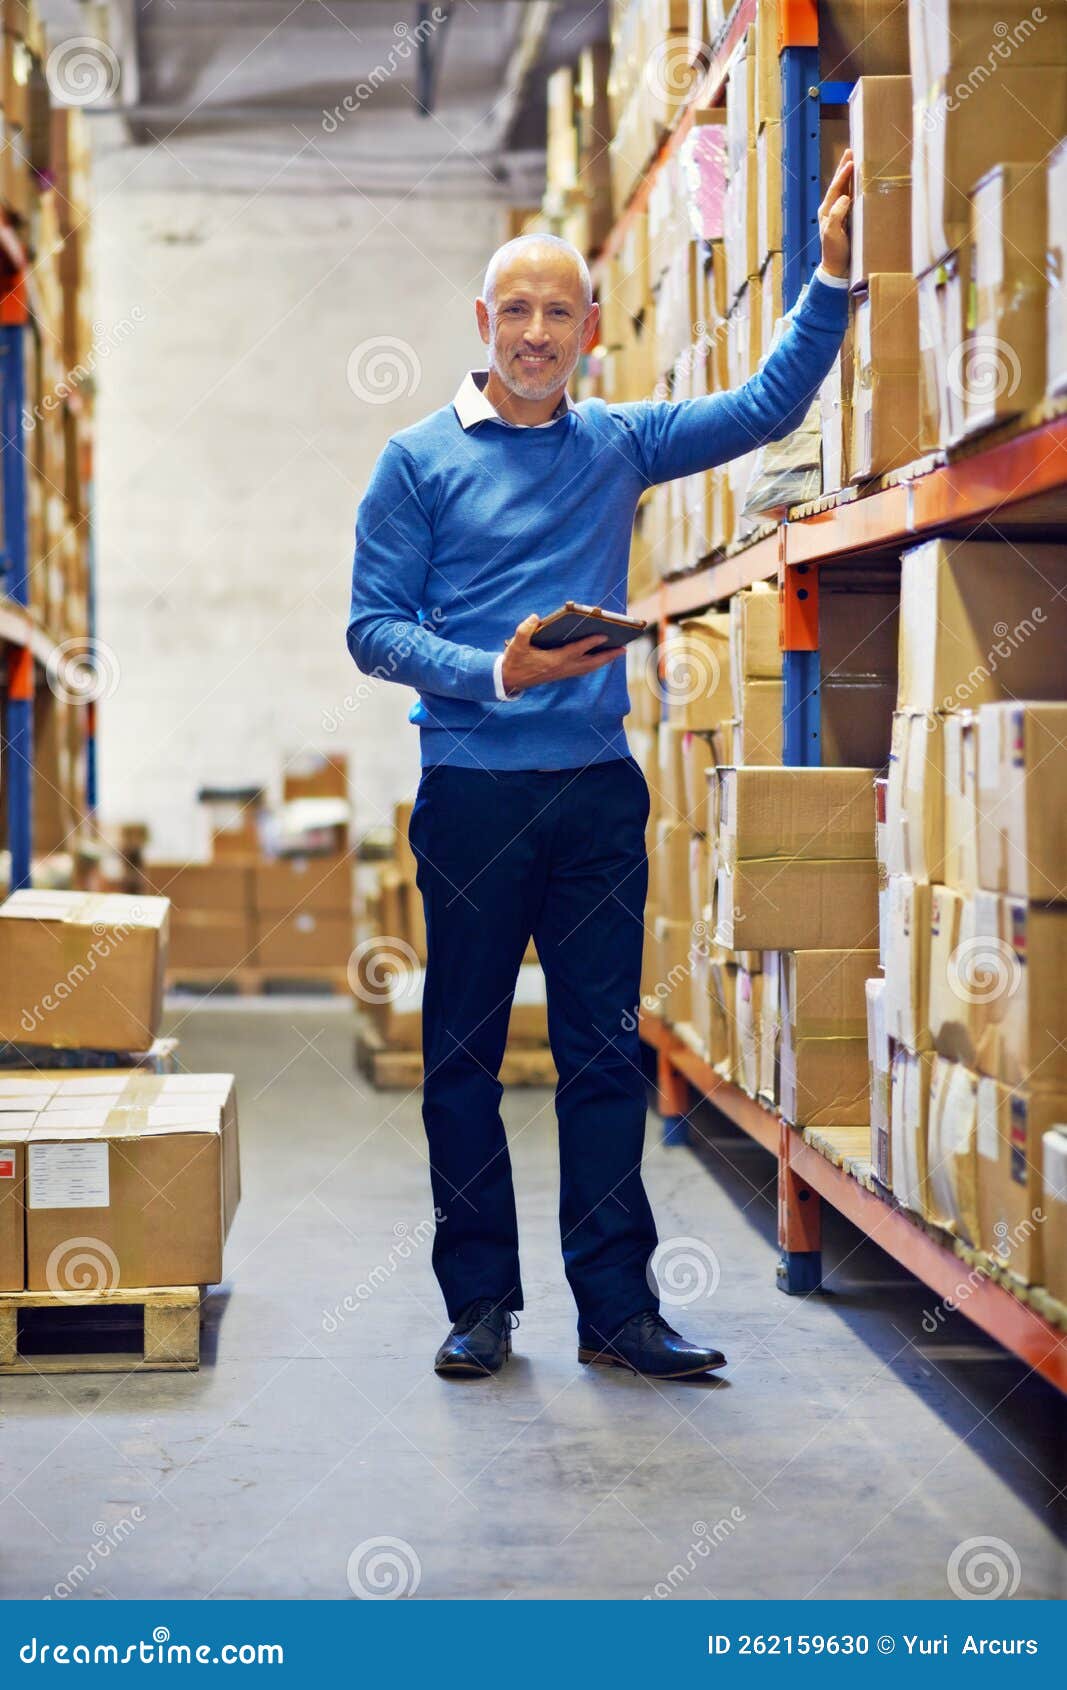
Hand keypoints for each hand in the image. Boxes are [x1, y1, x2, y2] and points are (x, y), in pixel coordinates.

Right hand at [500, 612, 626, 693]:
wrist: (510, 679)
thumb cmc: (515, 660)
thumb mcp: (516, 644)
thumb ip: (524, 629)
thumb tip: (535, 617)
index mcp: (553, 661)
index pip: (576, 651)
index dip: (590, 643)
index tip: (604, 635)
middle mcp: (562, 668)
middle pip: (590, 663)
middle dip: (607, 656)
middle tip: (623, 648)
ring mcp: (563, 673)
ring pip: (589, 668)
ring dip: (604, 661)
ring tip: (617, 652)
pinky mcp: (562, 674)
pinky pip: (583, 669)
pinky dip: (594, 663)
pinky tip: (600, 657)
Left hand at [818, 148, 852, 279]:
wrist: (837, 268)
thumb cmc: (834, 252)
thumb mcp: (832, 234)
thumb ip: (836, 215)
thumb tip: (845, 198)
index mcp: (826, 211)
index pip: (835, 188)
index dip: (843, 175)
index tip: (851, 161)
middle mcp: (831, 209)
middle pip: (838, 184)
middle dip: (844, 168)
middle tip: (851, 151)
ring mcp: (838, 214)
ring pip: (844, 189)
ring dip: (849, 175)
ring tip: (855, 160)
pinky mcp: (846, 219)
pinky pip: (850, 198)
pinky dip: (855, 187)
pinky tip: (860, 182)